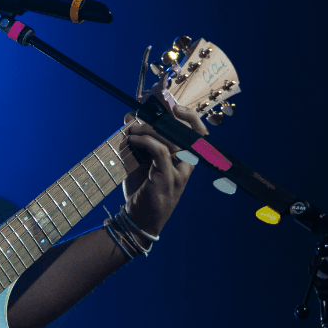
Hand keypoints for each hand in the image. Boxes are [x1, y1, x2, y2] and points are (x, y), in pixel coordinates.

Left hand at [121, 103, 206, 237]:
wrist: (137, 220)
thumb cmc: (140, 190)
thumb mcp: (137, 160)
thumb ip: (137, 138)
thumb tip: (129, 116)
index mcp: (185, 160)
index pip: (198, 133)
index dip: (190, 117)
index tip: (174, 107)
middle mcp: (187, 165)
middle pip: (184, 133)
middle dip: (161, 120)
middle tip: (138, 119)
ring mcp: (179, 173)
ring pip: (171, 140)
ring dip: (148, 130)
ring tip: (130, 130)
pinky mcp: (167, 179)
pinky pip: (160, 152)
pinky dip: (145, 141)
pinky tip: (132, 139)